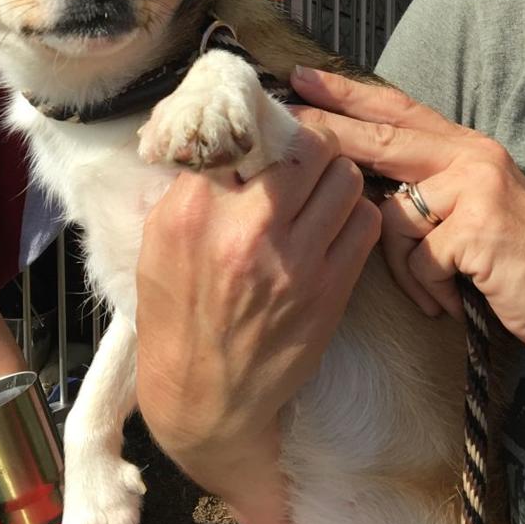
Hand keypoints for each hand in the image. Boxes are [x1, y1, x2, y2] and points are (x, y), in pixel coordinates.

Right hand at [134, 122, 380, 489]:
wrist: (204, 401)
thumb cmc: (178, 314)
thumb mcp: (160, 241)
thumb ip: (194, 183)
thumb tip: (224, 127)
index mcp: (195, 212)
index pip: (246, 131)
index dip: (266, 122)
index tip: (269, 126)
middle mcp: (247, 231)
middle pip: (311, 146)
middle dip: (312, 144)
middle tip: (305, 156)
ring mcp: (294, 262)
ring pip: (347, 177)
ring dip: (338, 177)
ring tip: (320, 190)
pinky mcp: (330, 290)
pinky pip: (365, 222)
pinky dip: (355, 215)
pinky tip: (335, 225)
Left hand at [290, 67, 524, 377]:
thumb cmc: (521, 267)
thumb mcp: (474, 212)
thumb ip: (429, 191)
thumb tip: (363, 187)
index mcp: (469, 148)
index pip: (399, 109)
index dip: (350, 93)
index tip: (303, 78)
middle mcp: (473, 155)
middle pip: (383, 139)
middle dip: (330, 132)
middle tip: (287, 118)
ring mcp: (477, 187)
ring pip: (395, 215)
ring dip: (406, 267)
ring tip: (437, 290)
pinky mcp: (478, 226)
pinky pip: (418, 258)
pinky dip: (429, 288)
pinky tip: (454, 302)